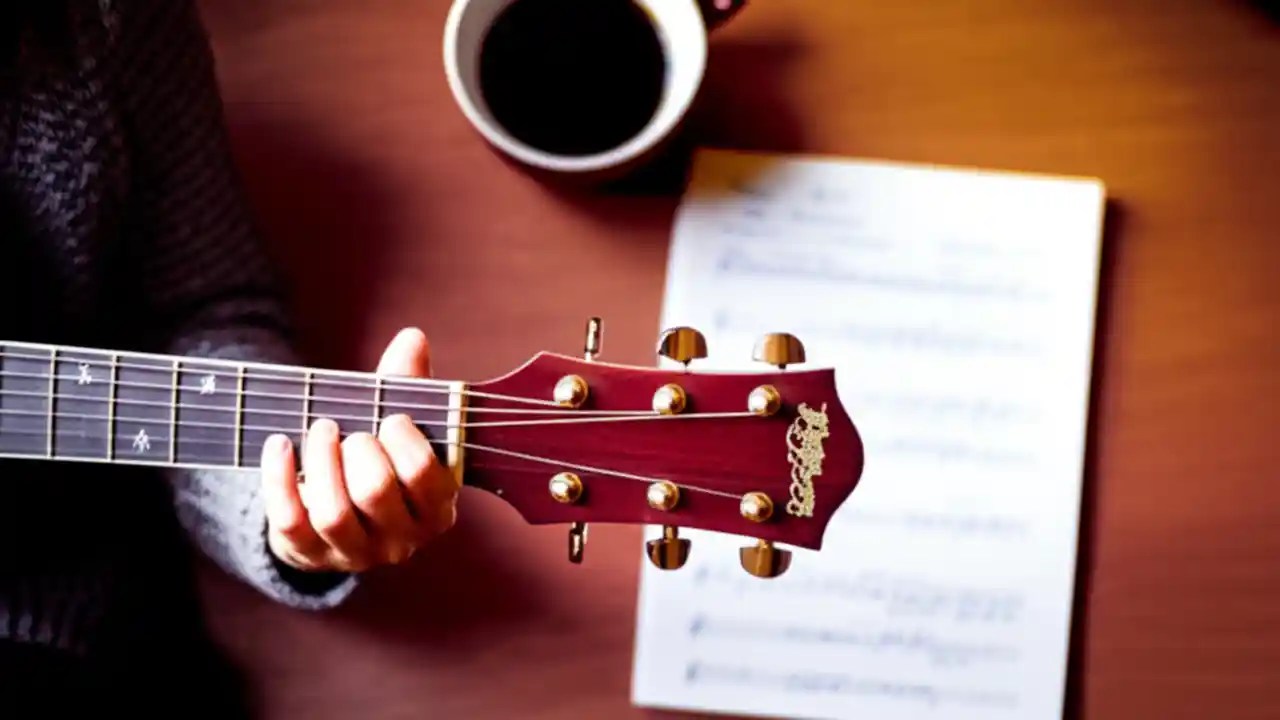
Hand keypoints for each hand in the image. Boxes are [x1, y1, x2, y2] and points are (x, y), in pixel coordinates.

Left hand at [261, 327, 458, 572]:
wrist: (337, 517)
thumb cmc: (379, 461)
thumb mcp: (397, 430)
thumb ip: (406, 386)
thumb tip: (412, 339)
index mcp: (435, 509)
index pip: (425, 475)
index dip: (403, 439)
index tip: (390, 418)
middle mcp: (402, 540)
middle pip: (375, 491)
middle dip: (357, 448)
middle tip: (349, 429)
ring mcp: (356, 554)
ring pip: (333, 512)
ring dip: (320, 460)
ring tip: (319, 429)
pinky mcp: (311, 556)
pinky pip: (290, 521)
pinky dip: (280, 478)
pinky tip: (279, 444)